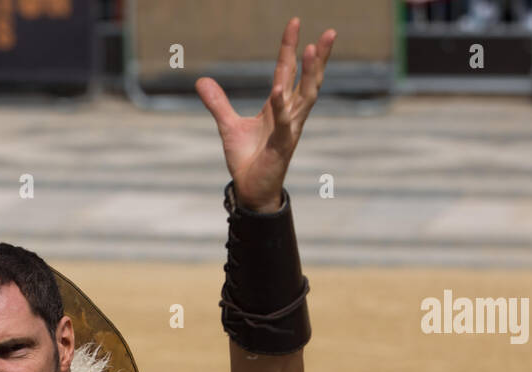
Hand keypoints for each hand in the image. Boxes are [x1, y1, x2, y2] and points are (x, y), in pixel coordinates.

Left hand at [195, 18, 335, 211]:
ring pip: (306, 97)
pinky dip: (281, 107)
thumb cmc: (247, 159)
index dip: (290, 47)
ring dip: (311, 73)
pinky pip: (284, 123)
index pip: (287, 71)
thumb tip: (202, 80)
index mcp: (278, 107)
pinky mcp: (282, 145)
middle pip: (307, 79)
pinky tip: (277, 90)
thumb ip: (218, 102)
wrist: (250, 189)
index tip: (296, 22)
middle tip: (330, 32)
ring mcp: (289, 129)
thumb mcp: (228, 126)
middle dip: (318, 57)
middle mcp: (289, 114)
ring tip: (314, 49)